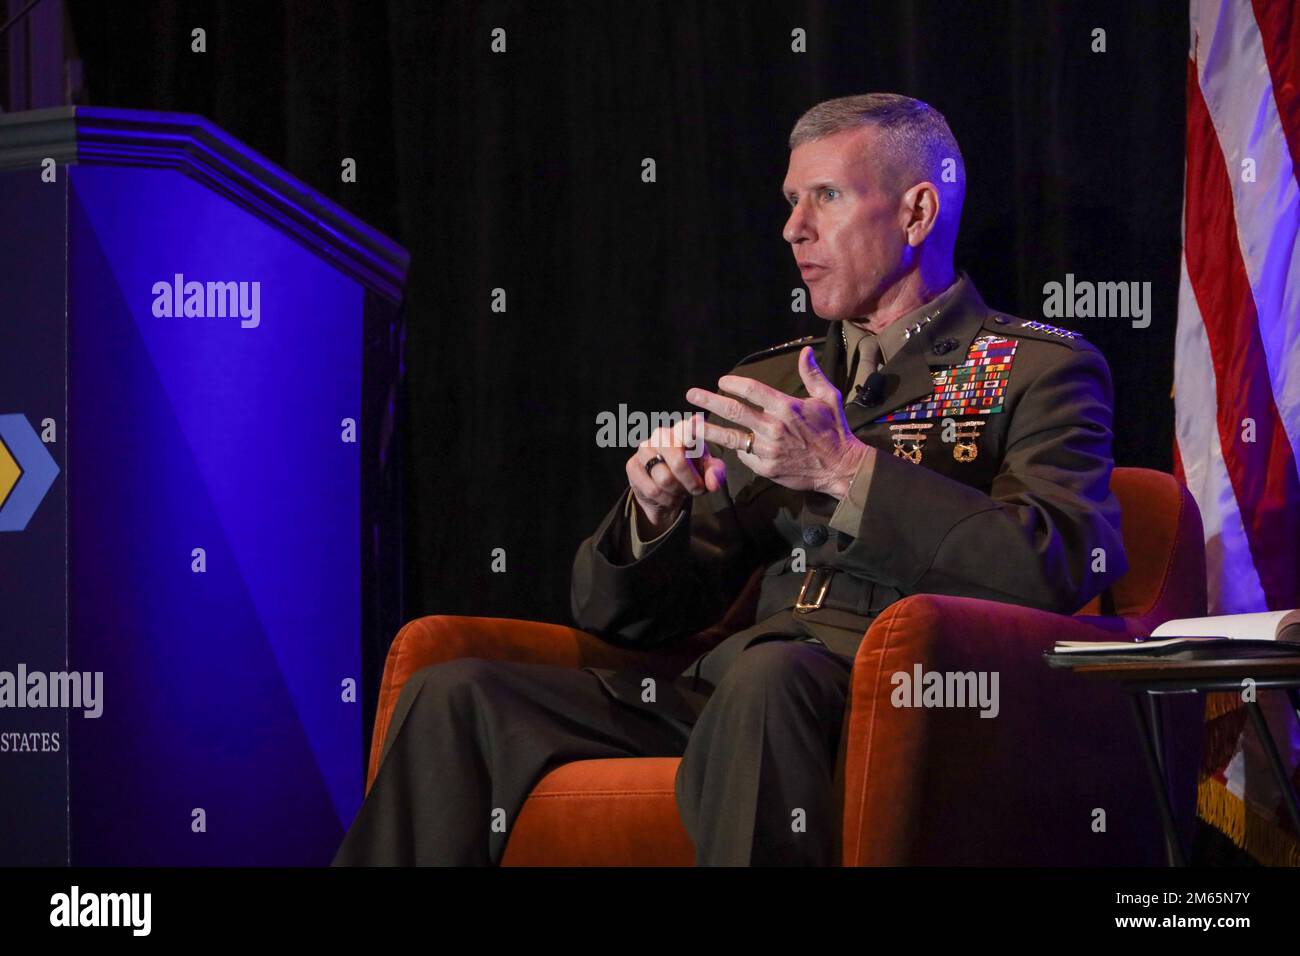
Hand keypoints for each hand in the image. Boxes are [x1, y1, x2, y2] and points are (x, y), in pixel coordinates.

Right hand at [626, 412, 726, 533]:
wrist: (667, 492)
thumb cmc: (691, 474)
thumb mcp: (707, 472)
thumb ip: (714, 474)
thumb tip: (712, 482)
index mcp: (682, 430)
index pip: (687, 428)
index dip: (692, 434)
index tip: (693, 442)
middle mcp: (661, 434)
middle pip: (678, 461)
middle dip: (691, 481)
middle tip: (697, 490)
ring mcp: (644, 449)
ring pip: (665, 479)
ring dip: (677, 492)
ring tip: (681, 492)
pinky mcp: (632, 466)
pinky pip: (652, 489)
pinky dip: (665, 499)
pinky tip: (668, 496)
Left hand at [686, 346, 868, 497]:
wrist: (841, 468)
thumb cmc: (835, 431)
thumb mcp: (828, 398)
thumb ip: (812, 375)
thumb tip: (804, 353)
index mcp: (786, 407)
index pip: (752, 390)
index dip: (733, 384)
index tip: (721, 381)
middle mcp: (773, 427)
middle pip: (733, 411)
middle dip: (709, 401)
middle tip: (691, 395)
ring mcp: (767, 449)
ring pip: (731, 437)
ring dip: (707, 430)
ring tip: (690, 425)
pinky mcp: (766, 468)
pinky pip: (745, 456)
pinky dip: (738, 449)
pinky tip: (731, 444)